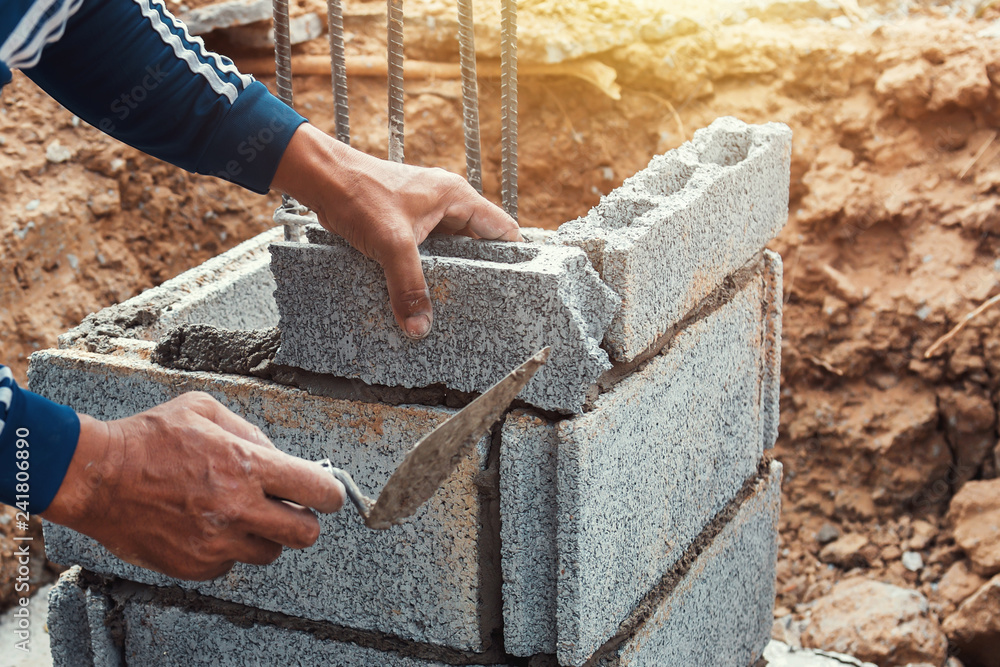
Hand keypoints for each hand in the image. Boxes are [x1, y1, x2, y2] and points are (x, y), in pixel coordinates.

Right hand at [42, 392, 344, 580]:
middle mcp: (237, 508)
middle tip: (288, 509)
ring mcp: (216, 542)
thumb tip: (278, 454)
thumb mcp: (204, 410)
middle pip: (306, 533)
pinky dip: (227, 550)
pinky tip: (206, 527)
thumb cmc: (147, 439)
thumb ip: (250, 431)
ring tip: (237, 514)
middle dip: (305, 521)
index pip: (318, 490)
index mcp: (246, 465)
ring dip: (264, 535)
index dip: (331, 493)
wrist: (94, 477)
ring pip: (270, 552)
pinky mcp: (195, 565)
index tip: (328, 494)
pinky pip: (231, 565)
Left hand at [271, 123, 522, 339]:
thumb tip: (420, 326)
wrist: (320, 178)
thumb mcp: (390, 243)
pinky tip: (423, 294)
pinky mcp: (404, 224)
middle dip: (479, 272)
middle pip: (477, 242)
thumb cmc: (358, 192)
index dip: (513, 256)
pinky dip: (427, 271)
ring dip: (450, 274)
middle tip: (485, 304)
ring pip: (450, 249)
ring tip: (456, 305)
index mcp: (455, 197)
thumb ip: (408, 286)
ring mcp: (424, 214)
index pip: (501, 228)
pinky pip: (426, 252)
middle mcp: (445, 204)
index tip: (518, 285)